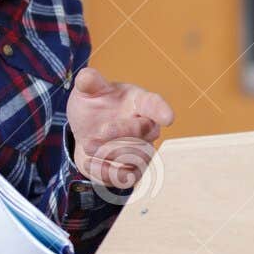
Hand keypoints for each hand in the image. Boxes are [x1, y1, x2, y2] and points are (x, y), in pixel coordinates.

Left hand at [67, 67, 174, 189]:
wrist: (86, 133)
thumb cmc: (93, 107)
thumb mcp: (87, 91)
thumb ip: (88, 82)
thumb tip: (85, 76)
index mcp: (139, 102)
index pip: (154, 105)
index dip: (162, 111)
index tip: (168, 118)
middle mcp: (147, 127)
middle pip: (143, 133)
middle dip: (118, 135)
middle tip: (95, 134)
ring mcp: (143, 151)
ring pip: (136, 158)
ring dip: (108, 154)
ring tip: (88, 146)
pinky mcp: (134, 172)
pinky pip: (125, 177)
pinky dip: (103, 170)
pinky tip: (90, 159)